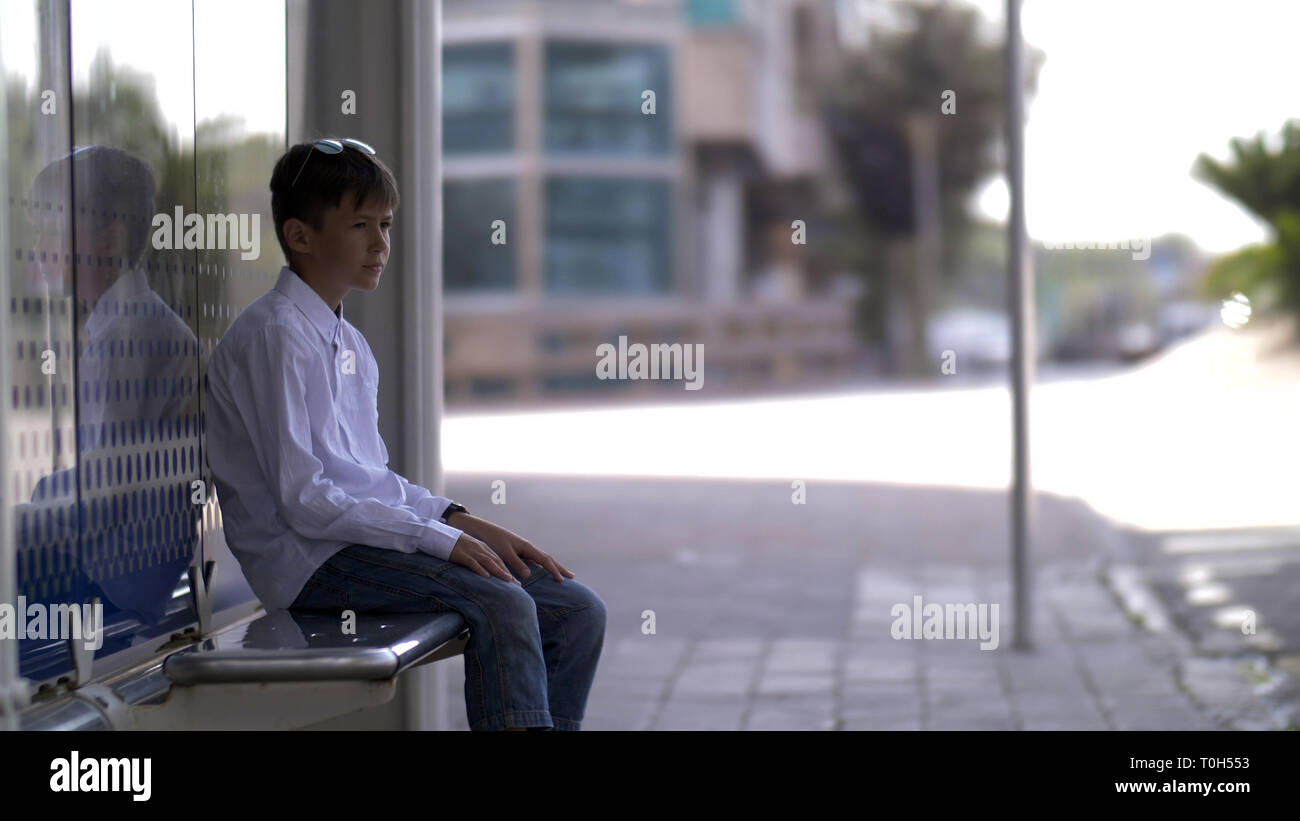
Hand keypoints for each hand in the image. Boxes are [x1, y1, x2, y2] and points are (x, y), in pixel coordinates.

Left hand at [448, 513, 574, 582]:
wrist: (484, 530)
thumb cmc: (493, 540)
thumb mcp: (504, 553)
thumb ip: (516, 564)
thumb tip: (529, 575)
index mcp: (527, 547)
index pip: (545, 560)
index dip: (554, 570)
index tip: (562, 580)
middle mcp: (528, 548)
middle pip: (548, 559)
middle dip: (559, 568)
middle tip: (572, 577)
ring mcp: (524, 549)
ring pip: (542, 559)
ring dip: (552, 567)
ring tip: (561, 575)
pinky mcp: (519, 552)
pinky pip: (535, 560)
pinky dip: (542, 566)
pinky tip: (542, 571)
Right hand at [448, 532, 518, 583]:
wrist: (441, 536)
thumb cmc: (455, 546)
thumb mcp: (470, 550)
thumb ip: (479, 559)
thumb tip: (487, 573)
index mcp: (483, 548)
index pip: (498, 560)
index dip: (507, 571)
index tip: (515, 582)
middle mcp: (480, 549)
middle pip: (496, 561)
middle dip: (507, 573)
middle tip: (517, 585)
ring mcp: (471, 551)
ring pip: (488, 562)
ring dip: (499, 571)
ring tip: (507, 580)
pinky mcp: (461, 554)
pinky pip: (472, 562)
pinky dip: (480, 569)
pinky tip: (486, 576)